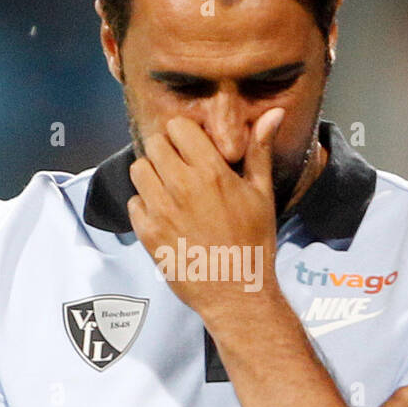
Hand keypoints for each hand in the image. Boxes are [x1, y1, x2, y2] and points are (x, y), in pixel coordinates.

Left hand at [128, 109, 285, 323]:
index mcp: (211, 172)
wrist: (237, 293)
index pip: (179, 127)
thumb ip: (260, 150)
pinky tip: (164, 215)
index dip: (186, 134)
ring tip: (170, 189)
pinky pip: (133, 203)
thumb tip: (274, 112)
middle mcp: (182, 187)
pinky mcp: (148, 234)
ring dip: (152, 174)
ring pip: (139, 170)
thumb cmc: (254, 243)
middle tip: (180, 167)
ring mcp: (161, 211)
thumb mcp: (262, 194)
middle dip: (167, 150)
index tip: (193, 148)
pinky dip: (144, 205)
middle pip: (155, 144)